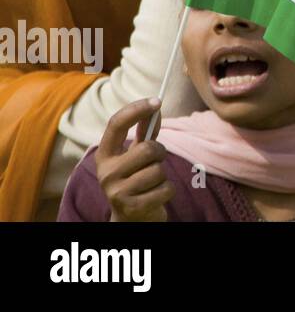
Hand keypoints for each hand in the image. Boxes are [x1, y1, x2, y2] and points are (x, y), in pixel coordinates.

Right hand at [96, 99, 174, 221]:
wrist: (131, 217)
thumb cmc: (136, 178)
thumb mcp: (135, 155)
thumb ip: (144, 132)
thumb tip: (155, 105)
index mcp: (104, 155)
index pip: (115, 124)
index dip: (136, 109)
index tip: (157, 100)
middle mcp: (105, 173)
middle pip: (147, 149)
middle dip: (160, 153)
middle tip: (155, 161)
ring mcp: (116, 192)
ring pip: (158, 170)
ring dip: (163, 175)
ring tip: (151, 182)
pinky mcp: (132, 207)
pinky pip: (165, 189)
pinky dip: (167, 190)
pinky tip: (155, 195)